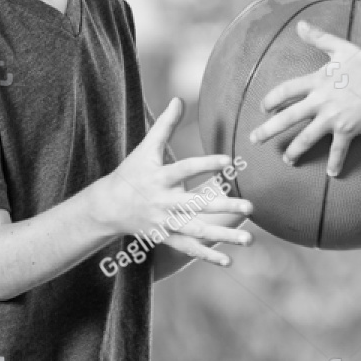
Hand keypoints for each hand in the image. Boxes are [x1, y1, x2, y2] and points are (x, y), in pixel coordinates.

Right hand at [94, 98, 254, 264]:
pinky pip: (189, 248)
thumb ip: (165, 125)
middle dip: (224, 208)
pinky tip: (229, 261)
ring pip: (197, 231)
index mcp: (159, 178)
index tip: (229, 162)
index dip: (206, 165)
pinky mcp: (166, 237)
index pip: (185, 170)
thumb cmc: (133, 172)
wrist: (109, 207)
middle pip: (196, 205)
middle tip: (251, 207)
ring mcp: (165, 222)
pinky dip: (208, 256)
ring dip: (224, 237)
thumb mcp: (146, 148)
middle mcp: (163, 202)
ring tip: (250, 240)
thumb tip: (178, 98)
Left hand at [250, 20, 360, 176]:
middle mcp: (320, 101)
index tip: (263, 108)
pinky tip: (331, 174)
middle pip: (287, 117)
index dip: (271, 99)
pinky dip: (335, 162)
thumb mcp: (342, 48)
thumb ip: (319, 37)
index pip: (286, 91)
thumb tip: (301, 25)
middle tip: (254, 139)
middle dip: (268, 130)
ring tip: (288, 160)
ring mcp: (333, 117)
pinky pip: (338, 149)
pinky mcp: (348, 129)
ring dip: (295, 150)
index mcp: (317, 81)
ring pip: (307, 137)